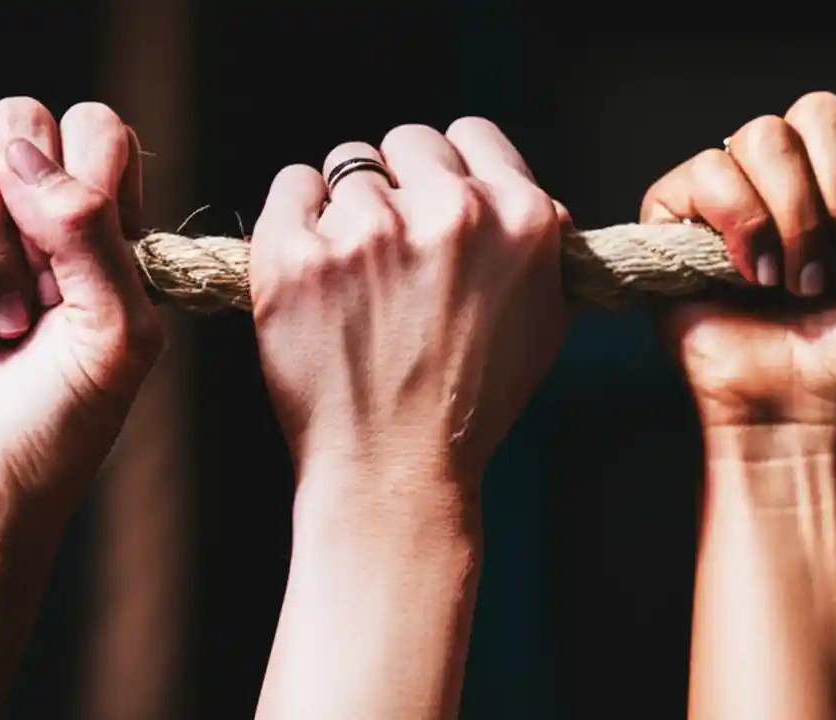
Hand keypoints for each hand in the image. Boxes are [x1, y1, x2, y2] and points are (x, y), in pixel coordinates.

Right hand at [0, 98, 161, 513]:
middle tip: (42, 296)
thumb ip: (96, 232)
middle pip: (23, 119)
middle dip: (33, 211)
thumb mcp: (121, 333)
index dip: (95, 176)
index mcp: (99, 227)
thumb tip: (24, 154)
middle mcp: (28, 214)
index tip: (89, 261)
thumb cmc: (60, 421)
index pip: (100, 131)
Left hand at [251, 118, 568, 484]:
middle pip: (405, 144)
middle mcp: (450, 211)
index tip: (430, 203)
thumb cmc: (471, 405)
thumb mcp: (543, 321)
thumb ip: (538, 243)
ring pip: (345, 170)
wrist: (396, 473)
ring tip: (353, 283)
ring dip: (346, 213)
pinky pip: (291, 187)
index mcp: (519, 217)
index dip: (448, 170)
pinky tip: (310, 266)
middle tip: (389, 251)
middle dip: (397, 186)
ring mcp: (369, 231)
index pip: (470, 136)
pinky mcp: (296, 253)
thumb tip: (521, 195)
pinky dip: (296, 216)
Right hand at [642, 88, 835, 426]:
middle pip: (817, 111)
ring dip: (795, 217)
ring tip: (799, 280)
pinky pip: (708, 171)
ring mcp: (731, 187)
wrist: (804, 406)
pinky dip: (742, 225)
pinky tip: (752, 275)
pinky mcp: (674, 213)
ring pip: (762, 136)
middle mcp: (790, 168)